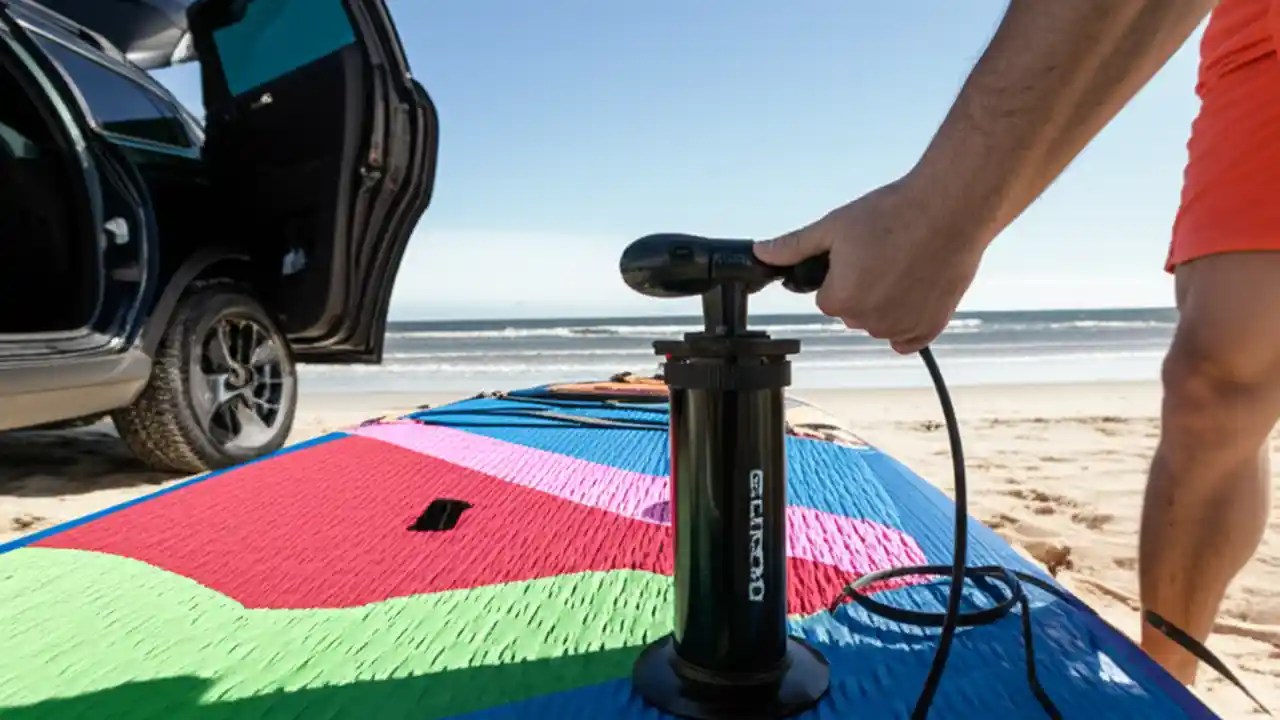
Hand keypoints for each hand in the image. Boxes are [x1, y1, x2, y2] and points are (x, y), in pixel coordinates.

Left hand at [754, 178, 987, 353]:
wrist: (950, 209)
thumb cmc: (892, 214)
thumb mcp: (833, 226)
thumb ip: (793, 247)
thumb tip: (761, 251)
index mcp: (840, 301)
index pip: (827, 297)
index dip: (841, 273)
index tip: (860, 252)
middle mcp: (869, 323)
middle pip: (854, 311)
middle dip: (863, 288)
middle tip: (884, 253)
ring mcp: (902, 328)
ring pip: (881, 322)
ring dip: (887, 302)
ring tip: (906, 263)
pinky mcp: (931, 327)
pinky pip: (909, 337)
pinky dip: (910, 319)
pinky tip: (916, 290)